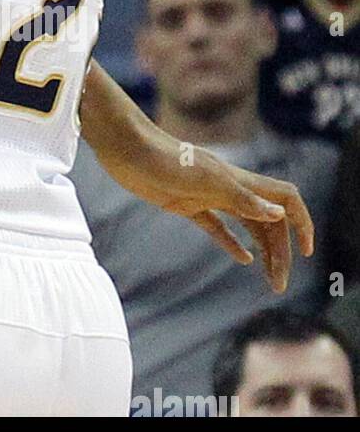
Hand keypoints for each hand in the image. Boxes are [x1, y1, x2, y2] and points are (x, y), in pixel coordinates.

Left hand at [126, 140, 313, 293]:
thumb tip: (280, 213)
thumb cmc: (163, 158)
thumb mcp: (205, 180)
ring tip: (270, 279)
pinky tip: (243, 259)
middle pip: (268, 220)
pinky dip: (232, 243)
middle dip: (280, 250)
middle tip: (278, 284)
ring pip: (247, 226)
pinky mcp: (185, 204)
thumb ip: (241, 198)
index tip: (307, 251)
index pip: (285, 199)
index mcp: (239, 181)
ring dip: (262, 251)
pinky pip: (217, 227)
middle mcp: (228, 188)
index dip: (301, 222)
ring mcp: (207, 196)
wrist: (125, 147)